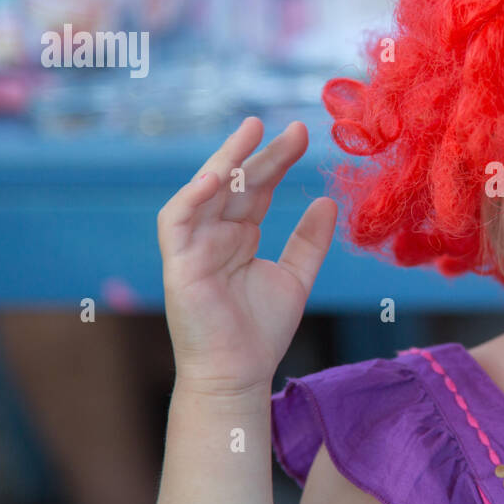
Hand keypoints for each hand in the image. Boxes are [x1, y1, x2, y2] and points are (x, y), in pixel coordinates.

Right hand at [158, 117, 337, 394]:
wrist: (238, 375)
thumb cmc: (261, 332)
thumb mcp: (296, 277)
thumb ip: (309, 240)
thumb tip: (326, 200)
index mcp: (240, 236)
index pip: (258, 188)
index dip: (278, 160)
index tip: (303, 135)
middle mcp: (215, 234)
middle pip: (238, 183)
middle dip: (262, 153)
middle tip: (293, 128)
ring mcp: (194, 246)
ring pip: (207, 191)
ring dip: (227, 160)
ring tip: (252, 133)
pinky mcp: (177, 263)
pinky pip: (177, 220)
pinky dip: (193, 197)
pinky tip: (217, 177)